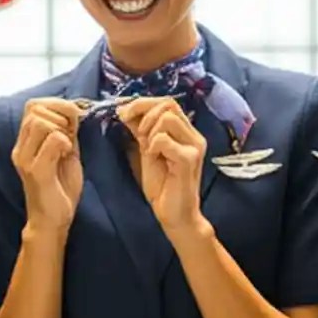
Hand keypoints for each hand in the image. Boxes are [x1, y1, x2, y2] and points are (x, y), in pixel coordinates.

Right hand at [13, 98, 83, 234]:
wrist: (52, 221)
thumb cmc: (59, 188)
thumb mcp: (65, 152)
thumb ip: (66, 132)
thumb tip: (74, 109)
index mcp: (25, 142)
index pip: (33, 105)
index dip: (56, 104)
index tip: (72, 120)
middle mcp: (20, 148)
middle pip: (35, 109)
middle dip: (61, 114)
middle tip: (71, 134)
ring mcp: (25, 159)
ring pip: (41, 121)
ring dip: (62, 129)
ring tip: (67, 146)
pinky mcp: (36, 171)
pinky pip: (53, 140)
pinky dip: (65, 142)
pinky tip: (67, 155)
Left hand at [118, 97, 205, 233]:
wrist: (174, 215)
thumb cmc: (163, 185)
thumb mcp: (147, 150)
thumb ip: (140, 129)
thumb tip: (125, 110)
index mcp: (186, 132)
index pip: (167, 102)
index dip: (142, 103)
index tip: (123, 114)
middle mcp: (194, 136)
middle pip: (168, 104)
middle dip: (143, 113)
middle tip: (137, 135)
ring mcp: (194, 146)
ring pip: (167, 118)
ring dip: (149, 131)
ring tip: (148, 149)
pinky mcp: (189, 159)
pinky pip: (164, 139)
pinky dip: (153, 145)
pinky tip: (153, 158)